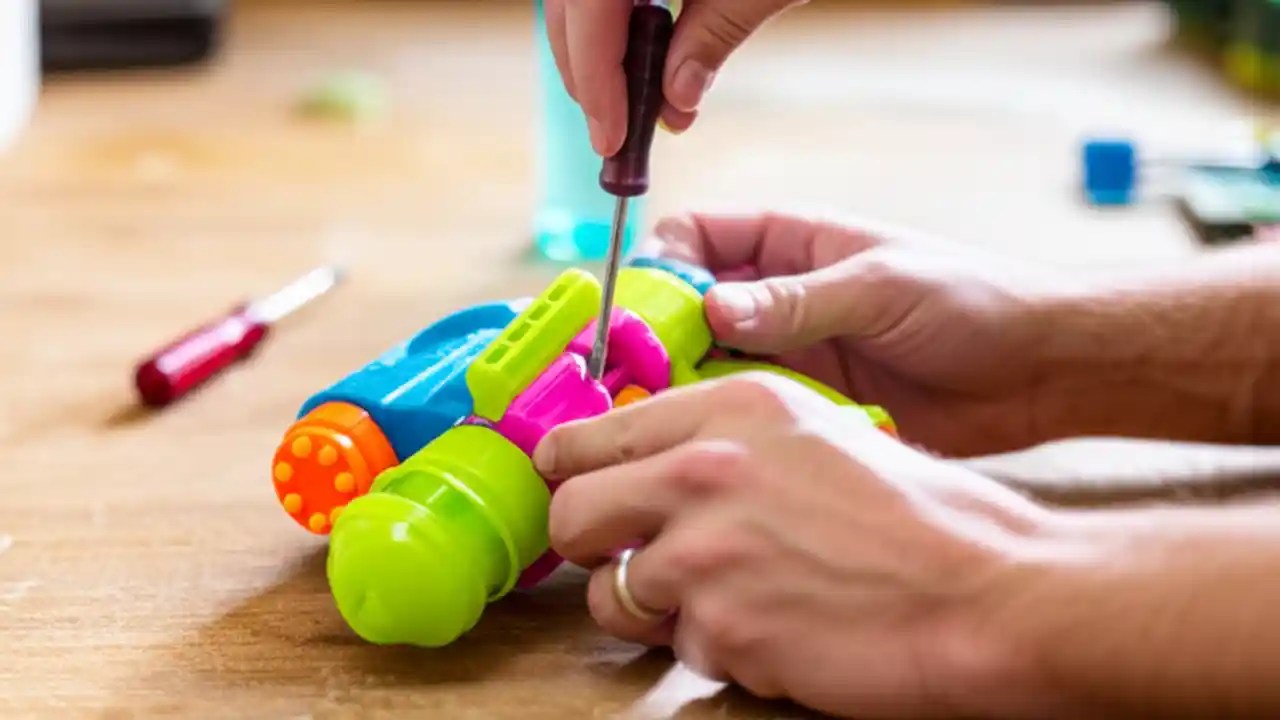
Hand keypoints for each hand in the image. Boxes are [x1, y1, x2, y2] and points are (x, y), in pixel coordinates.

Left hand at [534, 373, 1060, 718]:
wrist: (981, 586)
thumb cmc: (912, 514)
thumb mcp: (810, 433)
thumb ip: (720, 441)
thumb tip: (645, 467)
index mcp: (728, 410)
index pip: (590, 437)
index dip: (568, 471)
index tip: (567, 487)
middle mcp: (704, 471)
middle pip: (573, 515)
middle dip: (591, 546)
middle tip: (626, 559)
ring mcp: (707, 552)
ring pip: (615, 596)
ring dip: (657, 610)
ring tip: (727, 602)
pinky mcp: (723, 627)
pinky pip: (684, 650)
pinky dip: (722, 650)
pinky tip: (781, 631)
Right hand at [545, 0, 804, 153]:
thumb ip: (713, 38)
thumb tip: (675, 104)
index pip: (589, 10)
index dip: (594, 79)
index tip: (609, 137)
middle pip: (568, 0)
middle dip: (587, 68)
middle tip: (613, 128)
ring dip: (596, 43)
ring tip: (627, 95)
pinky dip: (614, 14)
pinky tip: (643, 45)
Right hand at [644, 210, 1077, 456]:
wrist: (1038, 371)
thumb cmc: (972, 300)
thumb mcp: (882, 286)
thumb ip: (798, 299)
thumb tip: (714, 308)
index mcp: (791, 242)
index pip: (697, 238)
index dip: (660, 267)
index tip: (642, 311)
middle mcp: (777, 296)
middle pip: (687, 308)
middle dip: (657, 338)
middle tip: (638, 379)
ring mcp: (790, 353)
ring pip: (707, 364)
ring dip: (683, 386)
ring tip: (666, 419)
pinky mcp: (805, 404)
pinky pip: (745, 409)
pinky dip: (721, 424)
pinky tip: (711, 446)